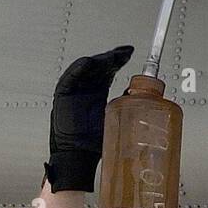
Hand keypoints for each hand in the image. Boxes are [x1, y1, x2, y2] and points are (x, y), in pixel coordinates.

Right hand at [44, 46, 133, 191]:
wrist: (78, 156)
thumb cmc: (93, 142)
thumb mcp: (116, 118)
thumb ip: (127, 104)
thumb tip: (144, 94)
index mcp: (97, 92)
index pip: (108, 70)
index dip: (117, 59)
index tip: (128, 51)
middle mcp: (85, 89)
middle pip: (98, 66)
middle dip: (111, 57)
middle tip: (123, 53)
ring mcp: (74, 91)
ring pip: (85, 69)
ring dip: (98, 61)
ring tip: (111, 57)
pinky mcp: (62, 96)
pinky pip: (69, 79)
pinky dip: (77, 70)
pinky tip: (87, 63)